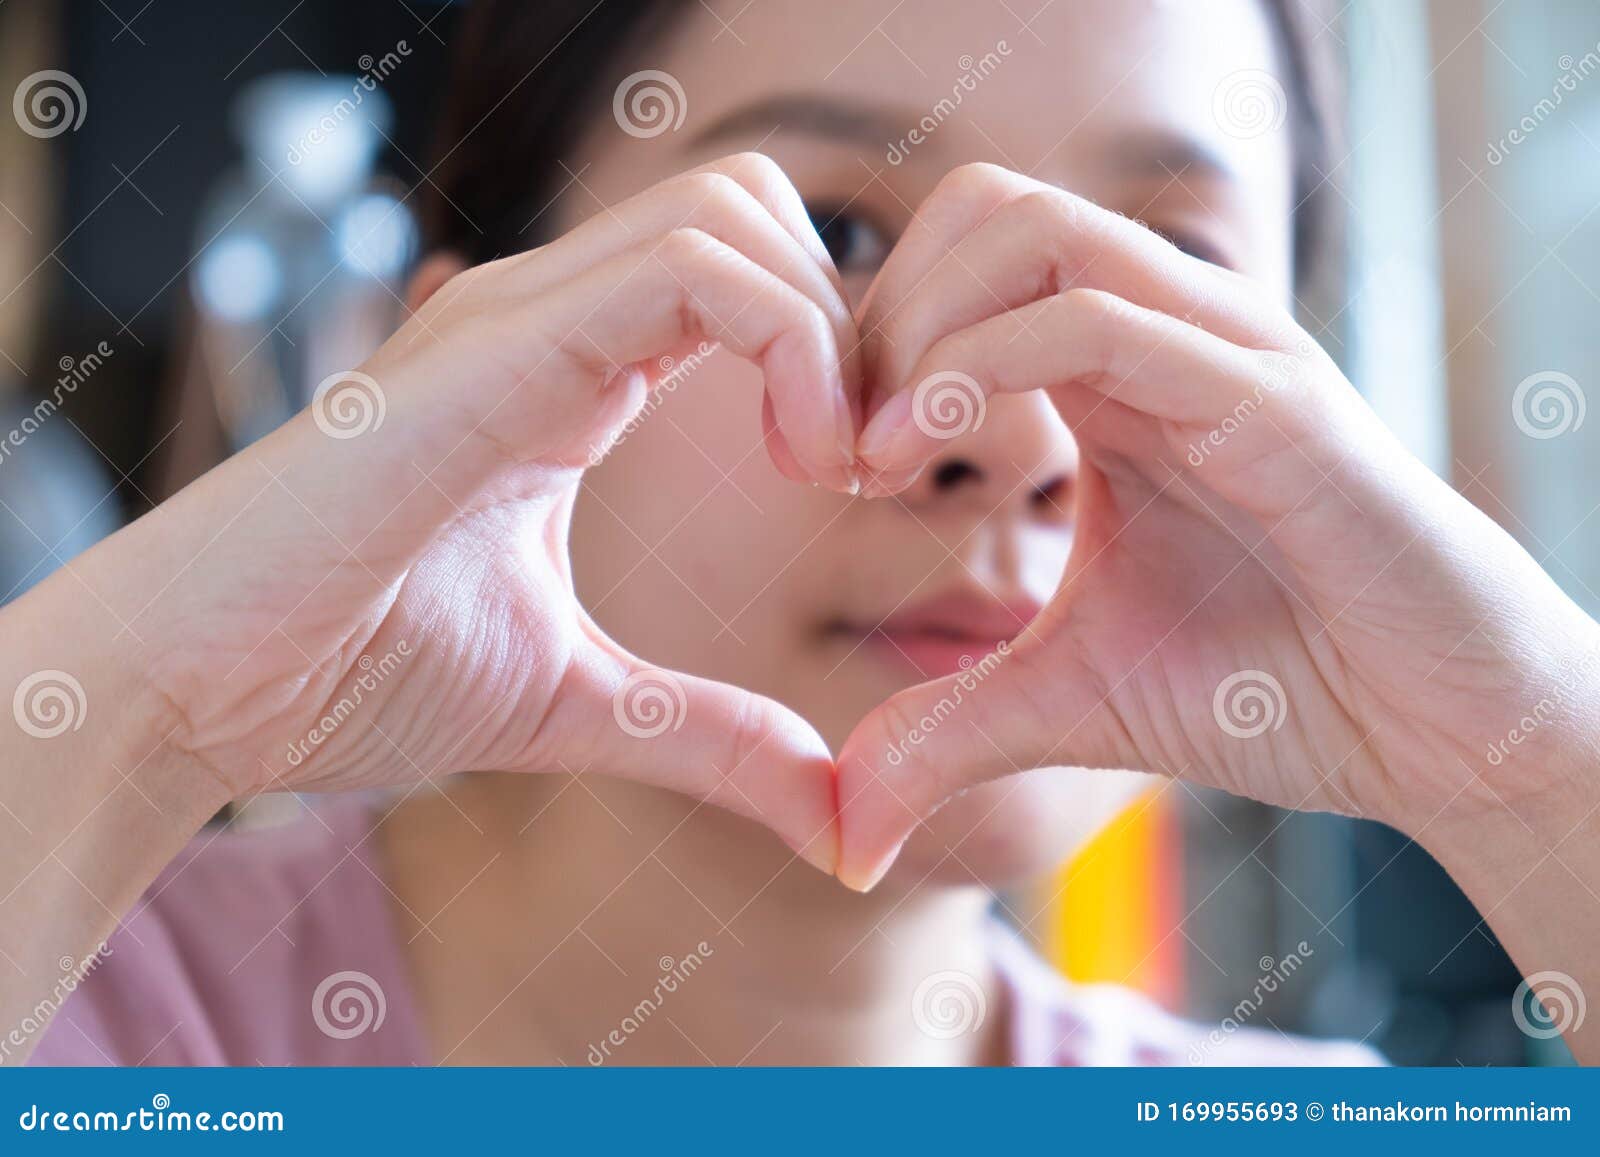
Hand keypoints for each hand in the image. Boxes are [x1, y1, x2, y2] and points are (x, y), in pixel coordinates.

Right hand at [105, 153, 860, 871]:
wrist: (197, 689)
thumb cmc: (347, 674)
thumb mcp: (578, 706)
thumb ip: (708, 736)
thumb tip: (835, 812)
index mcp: (572, 371)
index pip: (743, 272)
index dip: (837, 354)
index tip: (862, 478)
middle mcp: (549, 316)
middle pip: (752, 203)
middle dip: (850, 319)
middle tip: (861, 463)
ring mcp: (517, 316)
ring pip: (731, 206)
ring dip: (827, 328)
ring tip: (830, 468)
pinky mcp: (495, 349)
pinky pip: (685, 270)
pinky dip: (789, 344)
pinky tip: (794, 464)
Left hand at [834, 163, 1599, 890]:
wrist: (1438, 733)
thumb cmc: (1272, 688)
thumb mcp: (1069, 703)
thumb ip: (948, 730)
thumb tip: (841, 826)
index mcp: (1115, 376)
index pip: (966, 261)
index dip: (869, 340)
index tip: (823, 459)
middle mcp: (1166, 335)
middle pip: (987, 207)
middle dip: (880, 311)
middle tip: (838, 446)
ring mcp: (1223, 352)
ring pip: (1038, 233)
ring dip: (920, 328)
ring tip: (875, 454)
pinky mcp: (1272, 403)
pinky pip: (1106, 325)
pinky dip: (986, 368)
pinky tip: (927, 451)